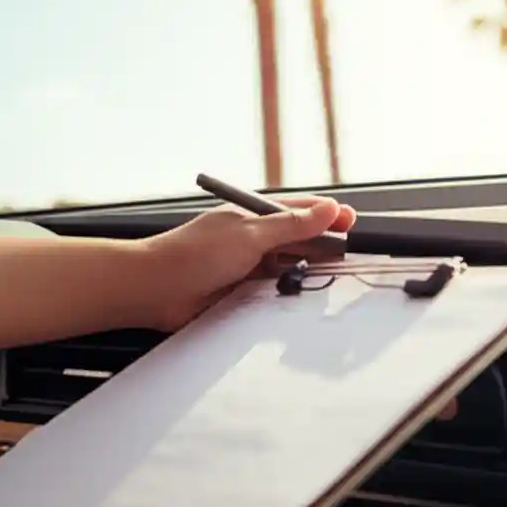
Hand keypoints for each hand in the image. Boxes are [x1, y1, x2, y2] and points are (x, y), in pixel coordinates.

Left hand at [141, 196, 356, 330]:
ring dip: (306, 272)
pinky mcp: (241, 294)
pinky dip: (287, 294)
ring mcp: (247, 267)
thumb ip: (292, 225)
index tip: (351, 223)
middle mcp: (252, 240)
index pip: (299, 211)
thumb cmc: (194, 254)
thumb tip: (329, 209)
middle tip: (348, 255)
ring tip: (330, 277)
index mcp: (253, 216)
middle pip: (298, 241)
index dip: (327, 215)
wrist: (155, 289)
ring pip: (288, 268)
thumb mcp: (251, 235)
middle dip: (322, 246)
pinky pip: (273, 293)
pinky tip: (300, 297)